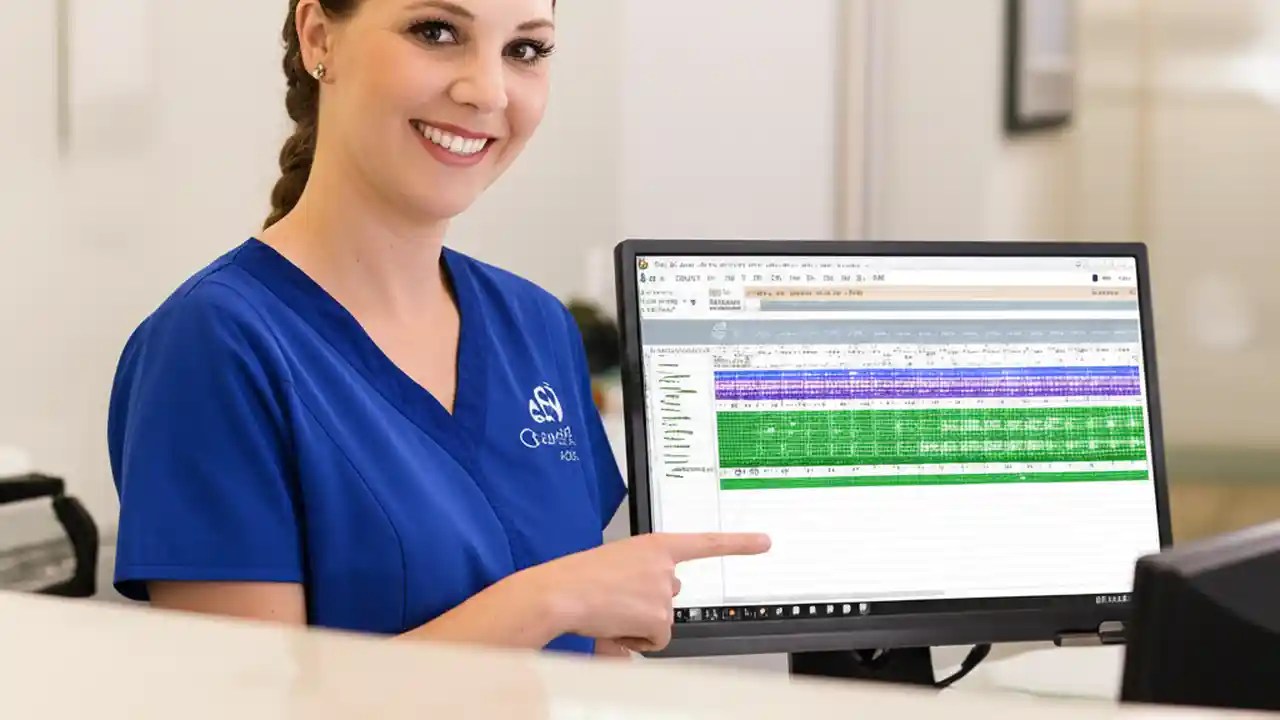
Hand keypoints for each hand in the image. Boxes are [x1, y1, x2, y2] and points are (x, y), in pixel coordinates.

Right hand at [526, 532, 771, 652]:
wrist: (560, 592)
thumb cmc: (577, 577)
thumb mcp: (616, 563)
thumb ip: (641, 575)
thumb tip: (654, 608)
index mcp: (655, 545)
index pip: (706, 543)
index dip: (738, 544)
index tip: (764, 542)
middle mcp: (666, 566)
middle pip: (670, 595)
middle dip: (647, 604)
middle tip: (616, 600)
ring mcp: (664, 591)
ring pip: (660, 621)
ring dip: (637, 624)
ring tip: (609, 610)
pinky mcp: (659, 617)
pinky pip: (655, 640)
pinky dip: (635, 639)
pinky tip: (614, 624)